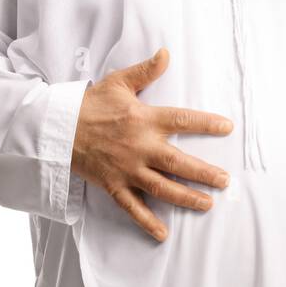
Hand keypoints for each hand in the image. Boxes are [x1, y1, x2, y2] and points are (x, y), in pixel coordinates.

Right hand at [71, 47, 232, 242]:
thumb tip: (166, 53)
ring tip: (207, 204)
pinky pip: (133, 207)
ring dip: (186, 197)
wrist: (58, 128)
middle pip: (178, 162)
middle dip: (204, 173)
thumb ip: (146, 71)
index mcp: (144, 119)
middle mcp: (140, 146)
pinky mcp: (114, 185)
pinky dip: (147, 221)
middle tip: (224, 181)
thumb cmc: (90, 104)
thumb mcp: (118, 82)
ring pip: (162, 187)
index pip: (183, 120)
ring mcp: (127, 169)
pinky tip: (163, 233)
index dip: (207, 124)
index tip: (227, 128)